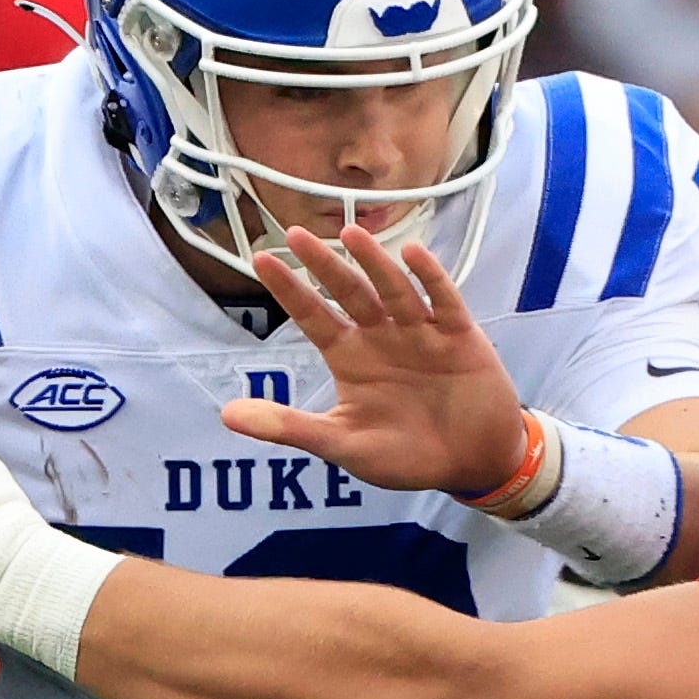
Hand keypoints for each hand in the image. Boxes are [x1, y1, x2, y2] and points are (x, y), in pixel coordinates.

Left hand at [236, 224, 531, 493]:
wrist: (472, 464)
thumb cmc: (406, 455)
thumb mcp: (342, 445)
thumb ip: (289, 427)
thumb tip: (226, 416)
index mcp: (350, 357)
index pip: (313, 315)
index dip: (289, 288)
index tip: (261, 259)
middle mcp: (381, 336)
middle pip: (348, 293)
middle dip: (324, 265)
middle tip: (297, 234)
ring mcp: (420, 332)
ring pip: (393, 290)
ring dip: (374, 263)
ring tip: (351, 236)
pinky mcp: (459, 336)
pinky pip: (443, 301)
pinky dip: (430, 278)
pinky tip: (413, 254)